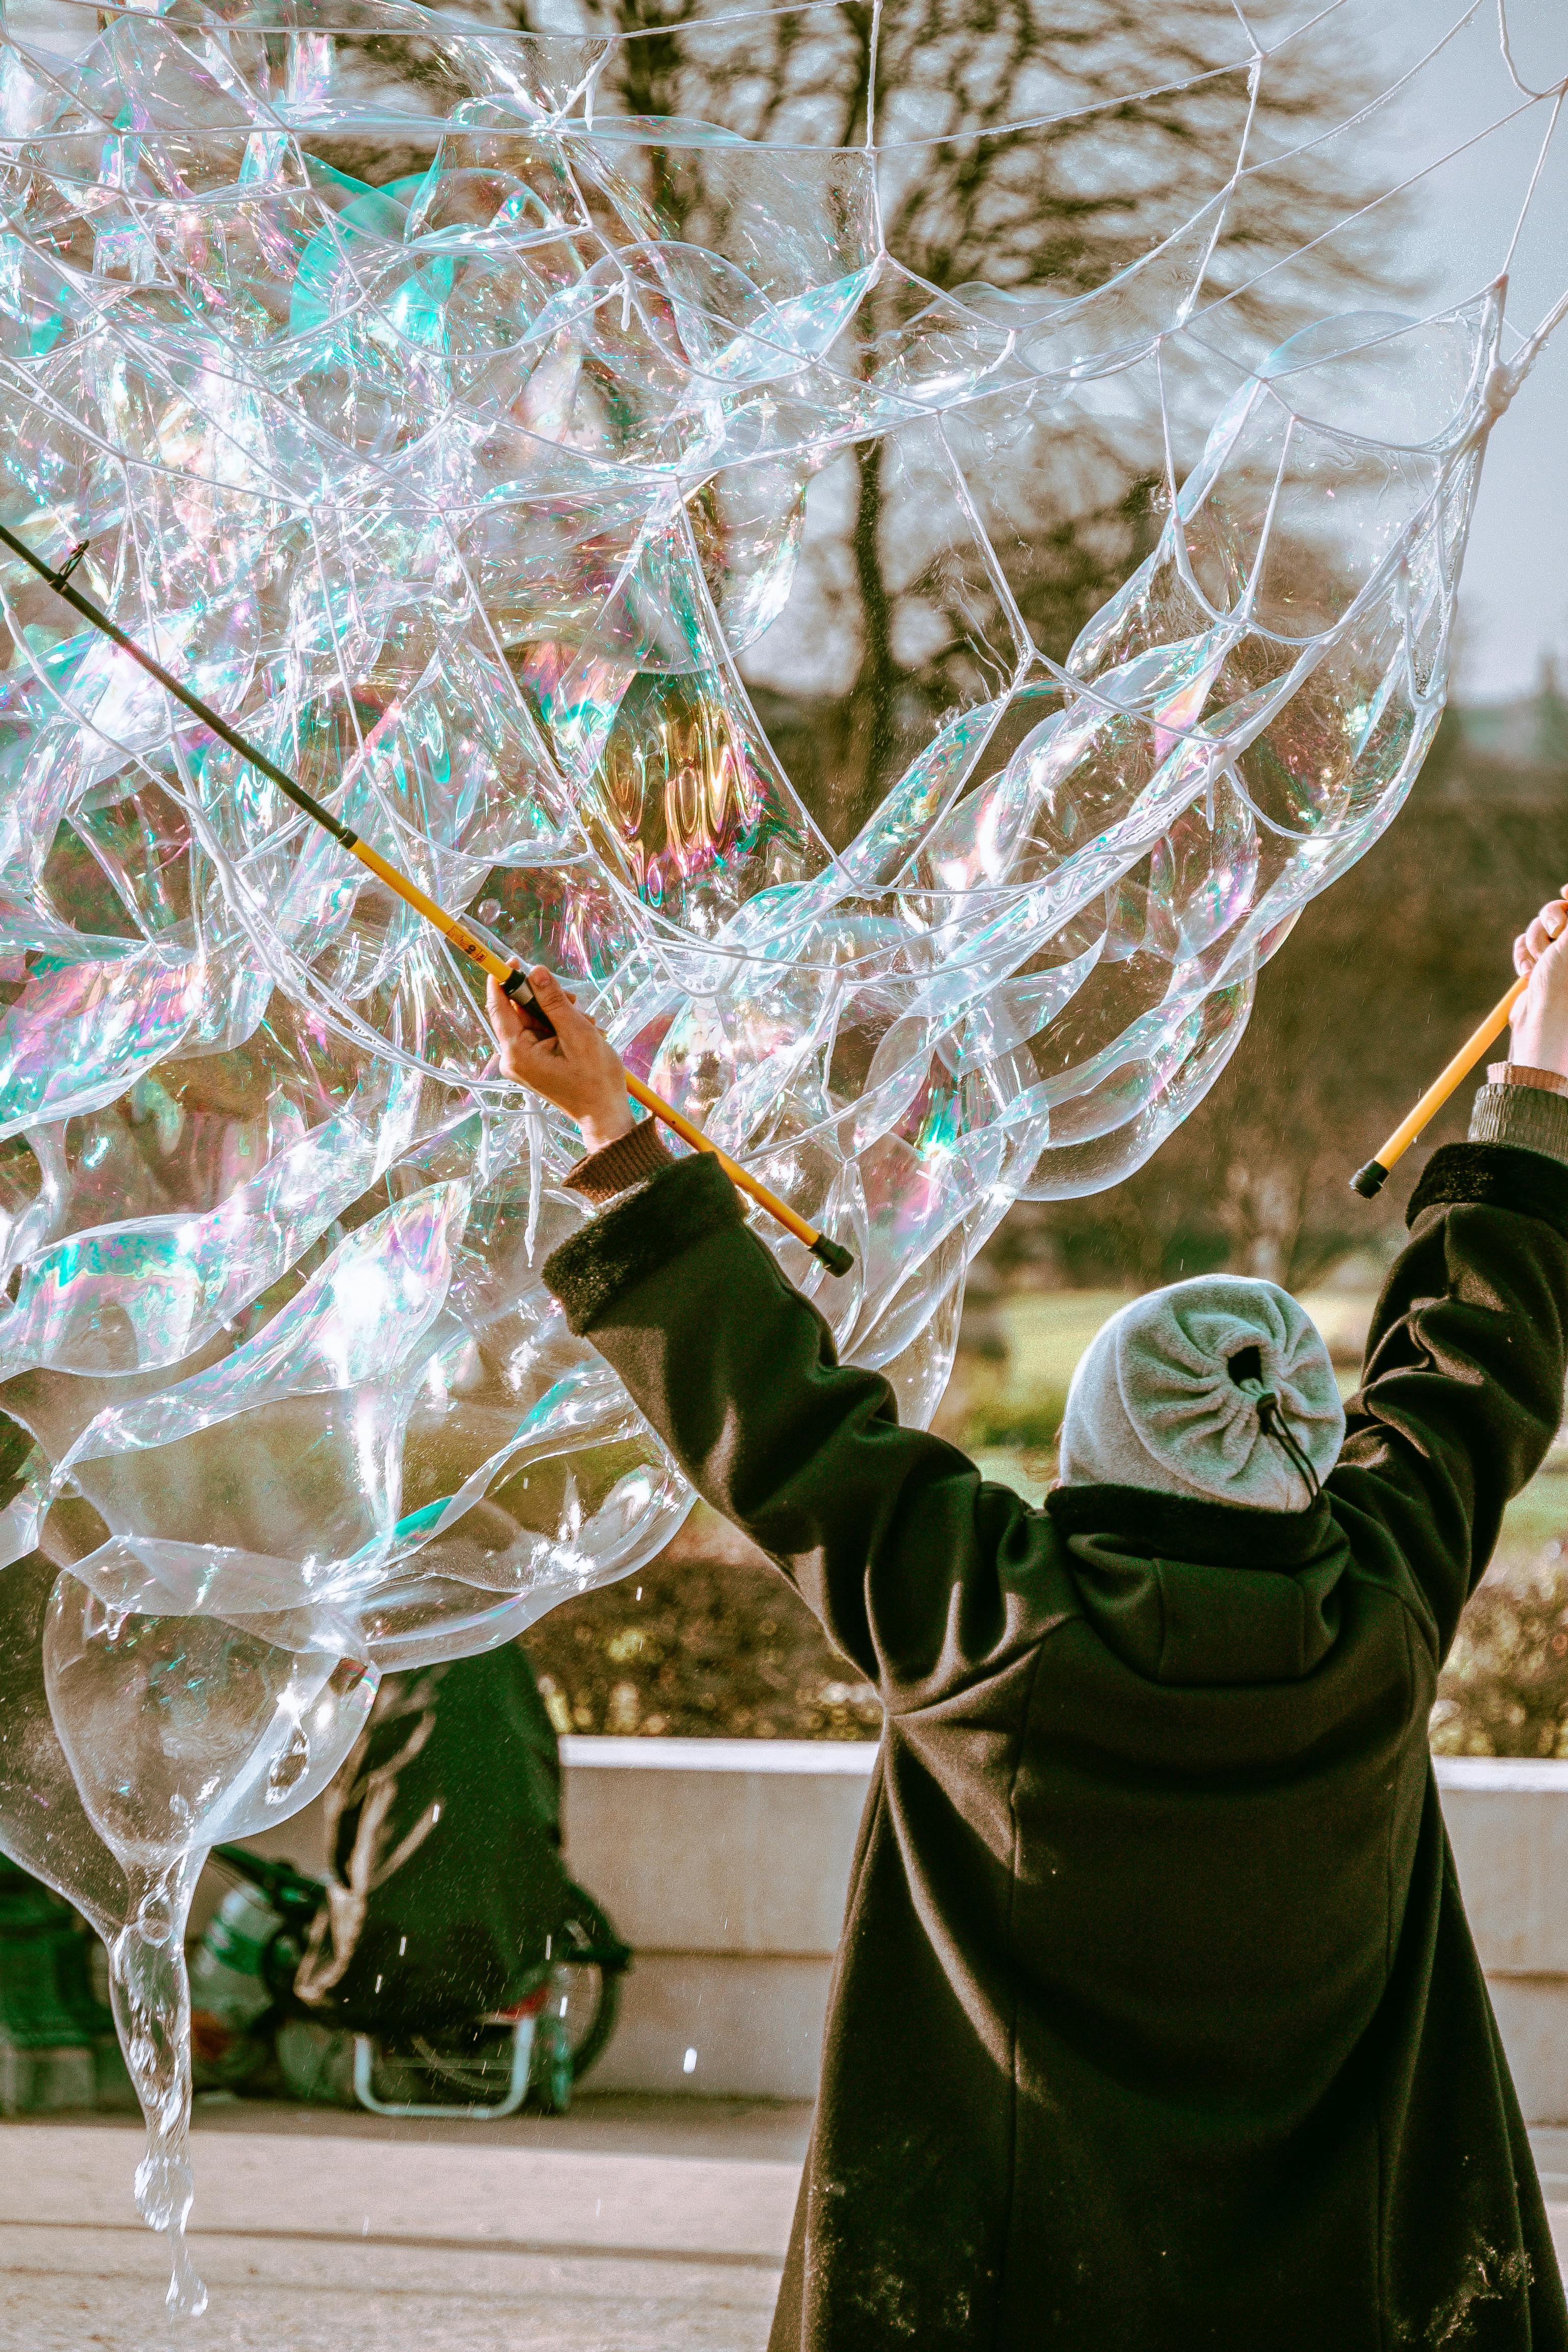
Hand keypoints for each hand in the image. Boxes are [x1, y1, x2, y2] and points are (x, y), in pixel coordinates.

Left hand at [485, 967, 633, 1154]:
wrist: (604, 1113)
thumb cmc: (595, 1081)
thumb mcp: (578, 1034)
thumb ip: (555, 1002)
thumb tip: (536, 972)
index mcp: (518, 1053)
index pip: (498, 1007)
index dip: (503, 980)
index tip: (513, 961)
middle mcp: (514, 1057)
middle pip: (518, 1011)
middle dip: (546, 1000)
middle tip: (574, 1001)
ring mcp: (524, 1061)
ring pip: (533, 1019)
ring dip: (559, 1013)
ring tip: (585, 1023)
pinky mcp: (534, 1063)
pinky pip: (541, 1032)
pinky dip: (560, 1026)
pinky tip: (582, 1032)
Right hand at [1510, 888, 1567, 1080]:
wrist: (1542, 1021)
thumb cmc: (1565, 982)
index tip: (1565, 891)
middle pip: (1558, 910)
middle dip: (1550, 921)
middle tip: (1554, 933)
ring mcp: (1555, 955)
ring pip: (1537, 927)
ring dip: (1534, 944)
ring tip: (1539, 964)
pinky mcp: (1537, 964)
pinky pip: (1523, 944)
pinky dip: (1522, 956)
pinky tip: (1528, 972)